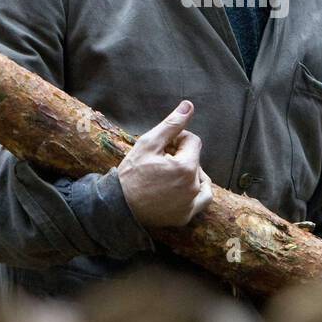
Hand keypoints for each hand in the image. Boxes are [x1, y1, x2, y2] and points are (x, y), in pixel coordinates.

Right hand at [118, 100, 211, 228]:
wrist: (118, 207)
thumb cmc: (131, 174)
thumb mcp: (148, 144)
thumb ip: (171, 125)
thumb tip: (189, 105)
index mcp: (186, 167)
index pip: (193, 141)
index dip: (177, 140)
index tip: (161, 148)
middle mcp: (193, 187)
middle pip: (195, 160)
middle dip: (180, 156)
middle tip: (159, 162)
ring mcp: (190, 204)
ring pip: (200, 178)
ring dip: (188, 172)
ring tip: (167, 174)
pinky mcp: (185, 216)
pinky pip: (202, 199)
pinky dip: (196, 191)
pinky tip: (182, 187)